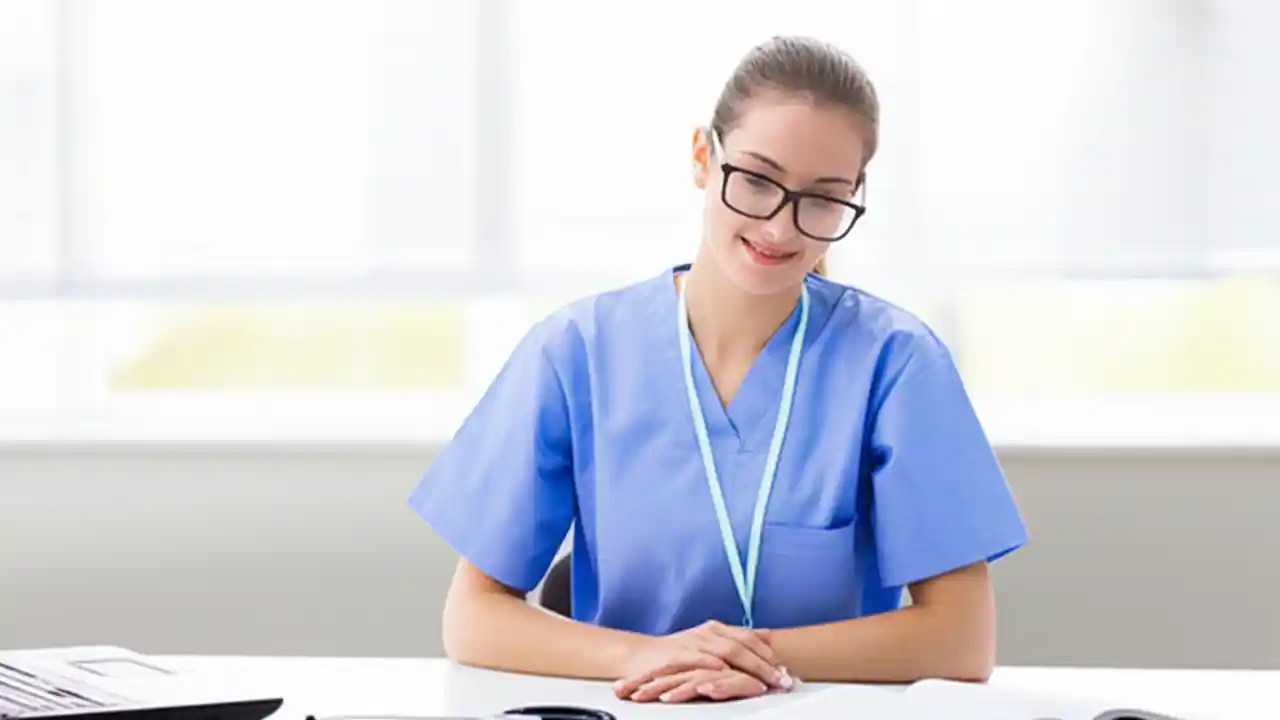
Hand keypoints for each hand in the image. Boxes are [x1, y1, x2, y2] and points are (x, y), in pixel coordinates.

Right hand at [613, 620, 788, 699]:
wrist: (639, 656)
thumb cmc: (675, 655)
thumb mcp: (707, 644)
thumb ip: (734, 642)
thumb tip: (766, 638)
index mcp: (716, 629)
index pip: (750, 638)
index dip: (769, 654)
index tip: (786, 670)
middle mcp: (707, 633)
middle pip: (743, 645)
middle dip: (765, 664)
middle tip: (781, 679)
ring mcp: (693, 643)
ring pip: (728, 651)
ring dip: (750, 667)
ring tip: (765, 682)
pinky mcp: (679, 656)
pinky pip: (701, 660)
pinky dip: (717, 667)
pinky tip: (730, 674)